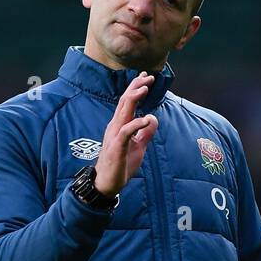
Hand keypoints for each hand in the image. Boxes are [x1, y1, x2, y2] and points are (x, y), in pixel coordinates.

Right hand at [94, 72, 158, 197]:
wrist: (107, 183)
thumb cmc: (121, 165)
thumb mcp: (138, 147)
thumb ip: (145, 133)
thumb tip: (152, 118)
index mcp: (120, 125)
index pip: (127, 102)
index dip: (136, 88)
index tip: (146, 77)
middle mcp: (115, 126)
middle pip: (125, 101)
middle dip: (136, 87)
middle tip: (148, 77)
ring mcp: (115, 135)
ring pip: (124, 111)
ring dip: (134, 98)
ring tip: (145, 88)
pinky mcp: (116, 147)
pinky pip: (127, 132)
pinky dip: (137, 123)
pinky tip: (147, 118)